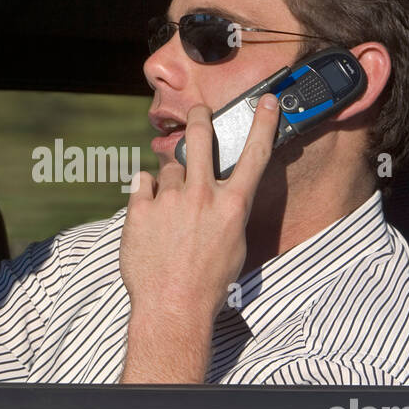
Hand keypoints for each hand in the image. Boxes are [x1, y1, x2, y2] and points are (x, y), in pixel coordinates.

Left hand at [119, 93, 278, 382]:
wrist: (173, 307)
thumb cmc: (209, 282)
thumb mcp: (235, 244)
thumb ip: (229, 211)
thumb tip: (222, 189)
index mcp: (232, 206)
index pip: (255, 155)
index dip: (264, 123)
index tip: (268, 101)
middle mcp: (202, 196)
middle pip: (200, 138)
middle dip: (200, 118)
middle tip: (198, 113)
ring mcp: (169, 200)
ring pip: (168, 169)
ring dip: (169, 183)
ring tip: (169, 215)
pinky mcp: (139, 209)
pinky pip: (142, 184)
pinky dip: (145, 195)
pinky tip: (149, 217)